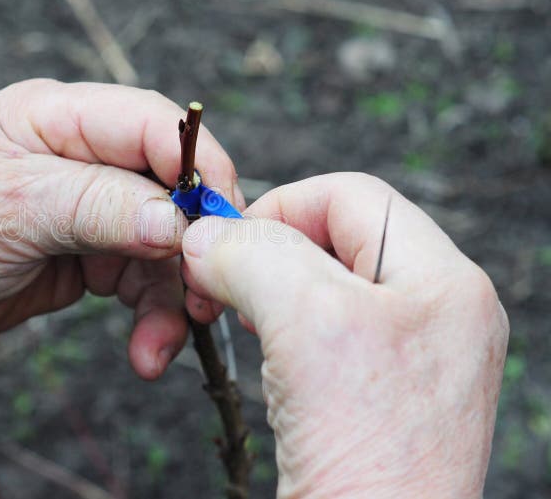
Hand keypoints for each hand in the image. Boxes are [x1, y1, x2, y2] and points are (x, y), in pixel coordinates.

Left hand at [0, 79, 242, 379]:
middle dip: (190, 248)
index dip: (199, 171)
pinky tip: (145, 350)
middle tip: (203, 299)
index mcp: (62, 118)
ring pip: (164, 246)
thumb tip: (178, 221)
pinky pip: (144, 281)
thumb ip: (96, 205)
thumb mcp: (8, 207)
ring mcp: (89, 209)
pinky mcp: (91, 255)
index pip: (156, 126)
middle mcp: (84, 157)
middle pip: (172, 191)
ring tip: (158, 345)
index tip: (221, 228)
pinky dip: (153, 317)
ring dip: (171, 297)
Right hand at [181, 173, 507, 497]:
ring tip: (233, 312)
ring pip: (319, 283)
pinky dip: (276, 327)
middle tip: (216, 280)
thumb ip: (252, 255)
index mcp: (445, 279)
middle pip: (334, 237)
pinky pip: (319, 331)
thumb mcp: (307, 321)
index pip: (353, 195)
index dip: (281, 206)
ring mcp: (407, 355)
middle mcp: (435, 311)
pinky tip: (262, 350)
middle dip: (265, 251)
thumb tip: (203, 235)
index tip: (225, 243)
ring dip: (264, 289)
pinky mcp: (376, 393)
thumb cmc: (366, 452)